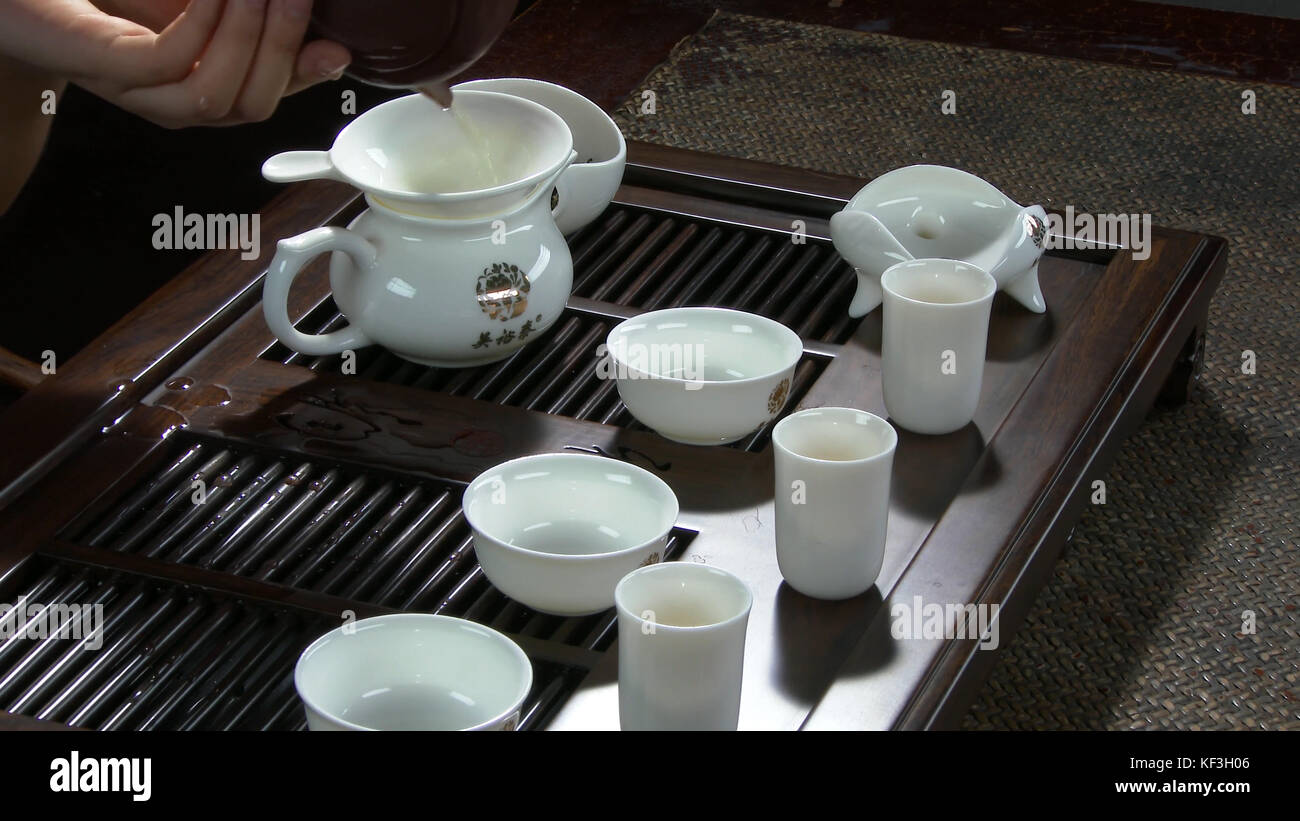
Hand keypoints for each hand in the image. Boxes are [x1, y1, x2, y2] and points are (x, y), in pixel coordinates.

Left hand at [0, 0, 350, 127]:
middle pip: (250, 106)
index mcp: (197, 90)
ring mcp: (136, 92)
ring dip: (248, 39)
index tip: (337, 42)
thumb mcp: (195, 8)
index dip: (306, 75)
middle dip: (283, 47)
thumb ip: (250, 23)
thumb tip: (331, 46)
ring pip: (215, 95)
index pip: (268, 97)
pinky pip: (170, 62)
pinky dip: (204, 24)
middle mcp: (170, 104)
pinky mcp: (105, 67)